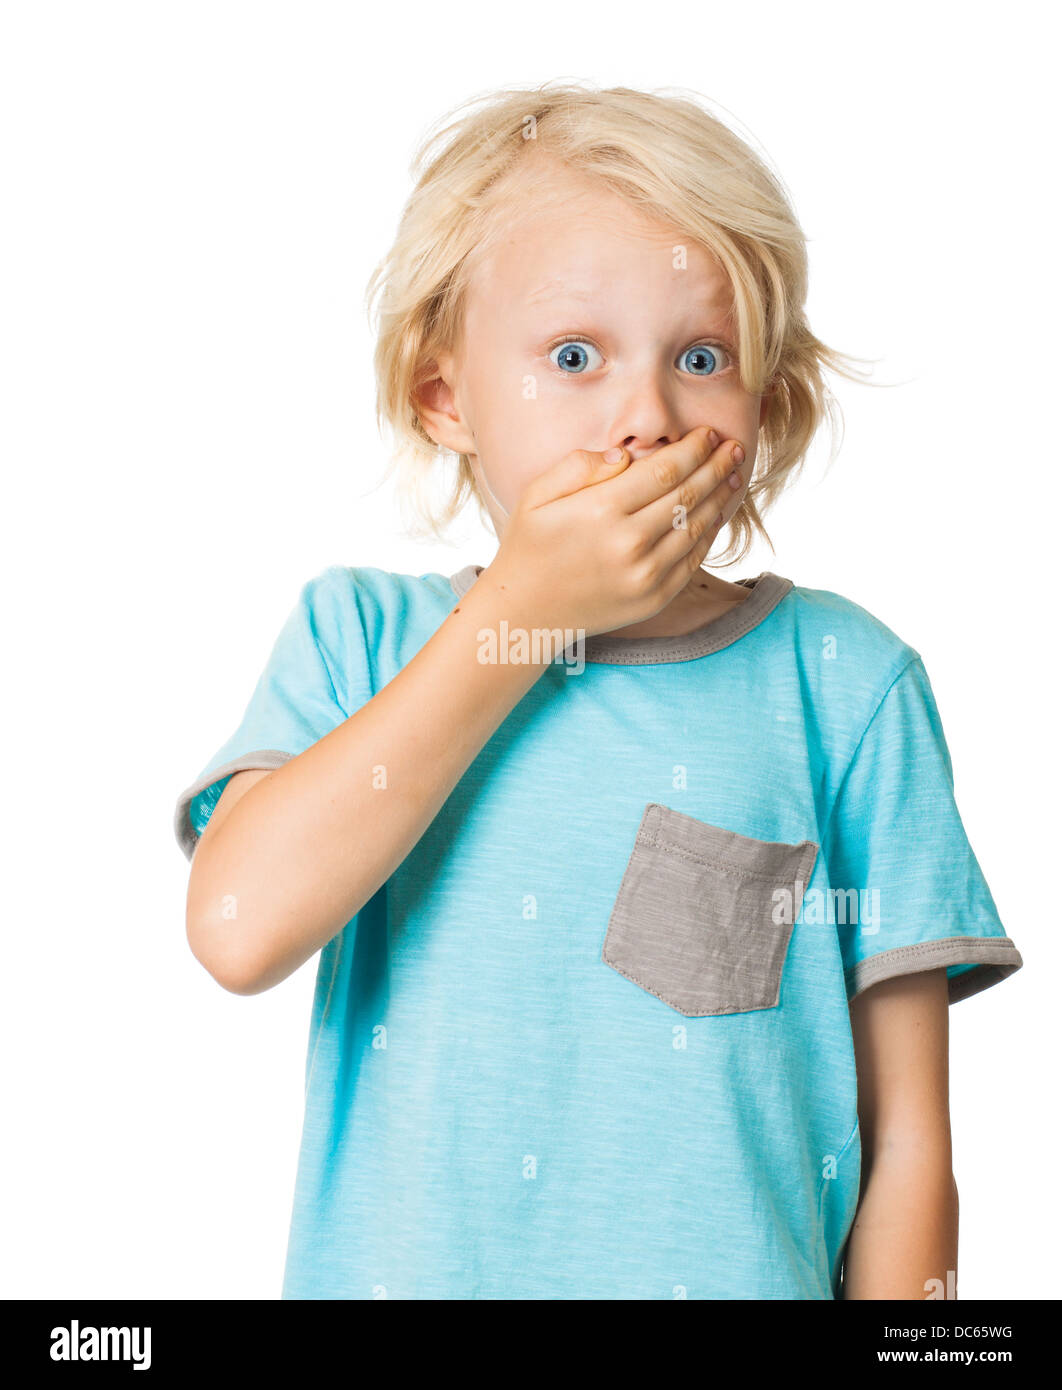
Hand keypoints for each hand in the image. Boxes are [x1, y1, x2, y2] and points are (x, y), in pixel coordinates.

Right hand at [482, 425, 749, 639]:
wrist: (526, 613)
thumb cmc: (530, 547)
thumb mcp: (536, 495)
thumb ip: (580, 465)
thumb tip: (628, 454)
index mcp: (600, 510)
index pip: (664, 470)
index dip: (694, 449)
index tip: (708, 434)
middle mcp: (629, 543)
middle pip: (689, 494)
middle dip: (716, 465)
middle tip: (733, 446)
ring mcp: (645, 575)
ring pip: (698, 526)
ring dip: (721, 497)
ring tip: (733, 474)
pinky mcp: (654, 598)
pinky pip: (693, 559)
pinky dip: (710, 533)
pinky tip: (716, 512)